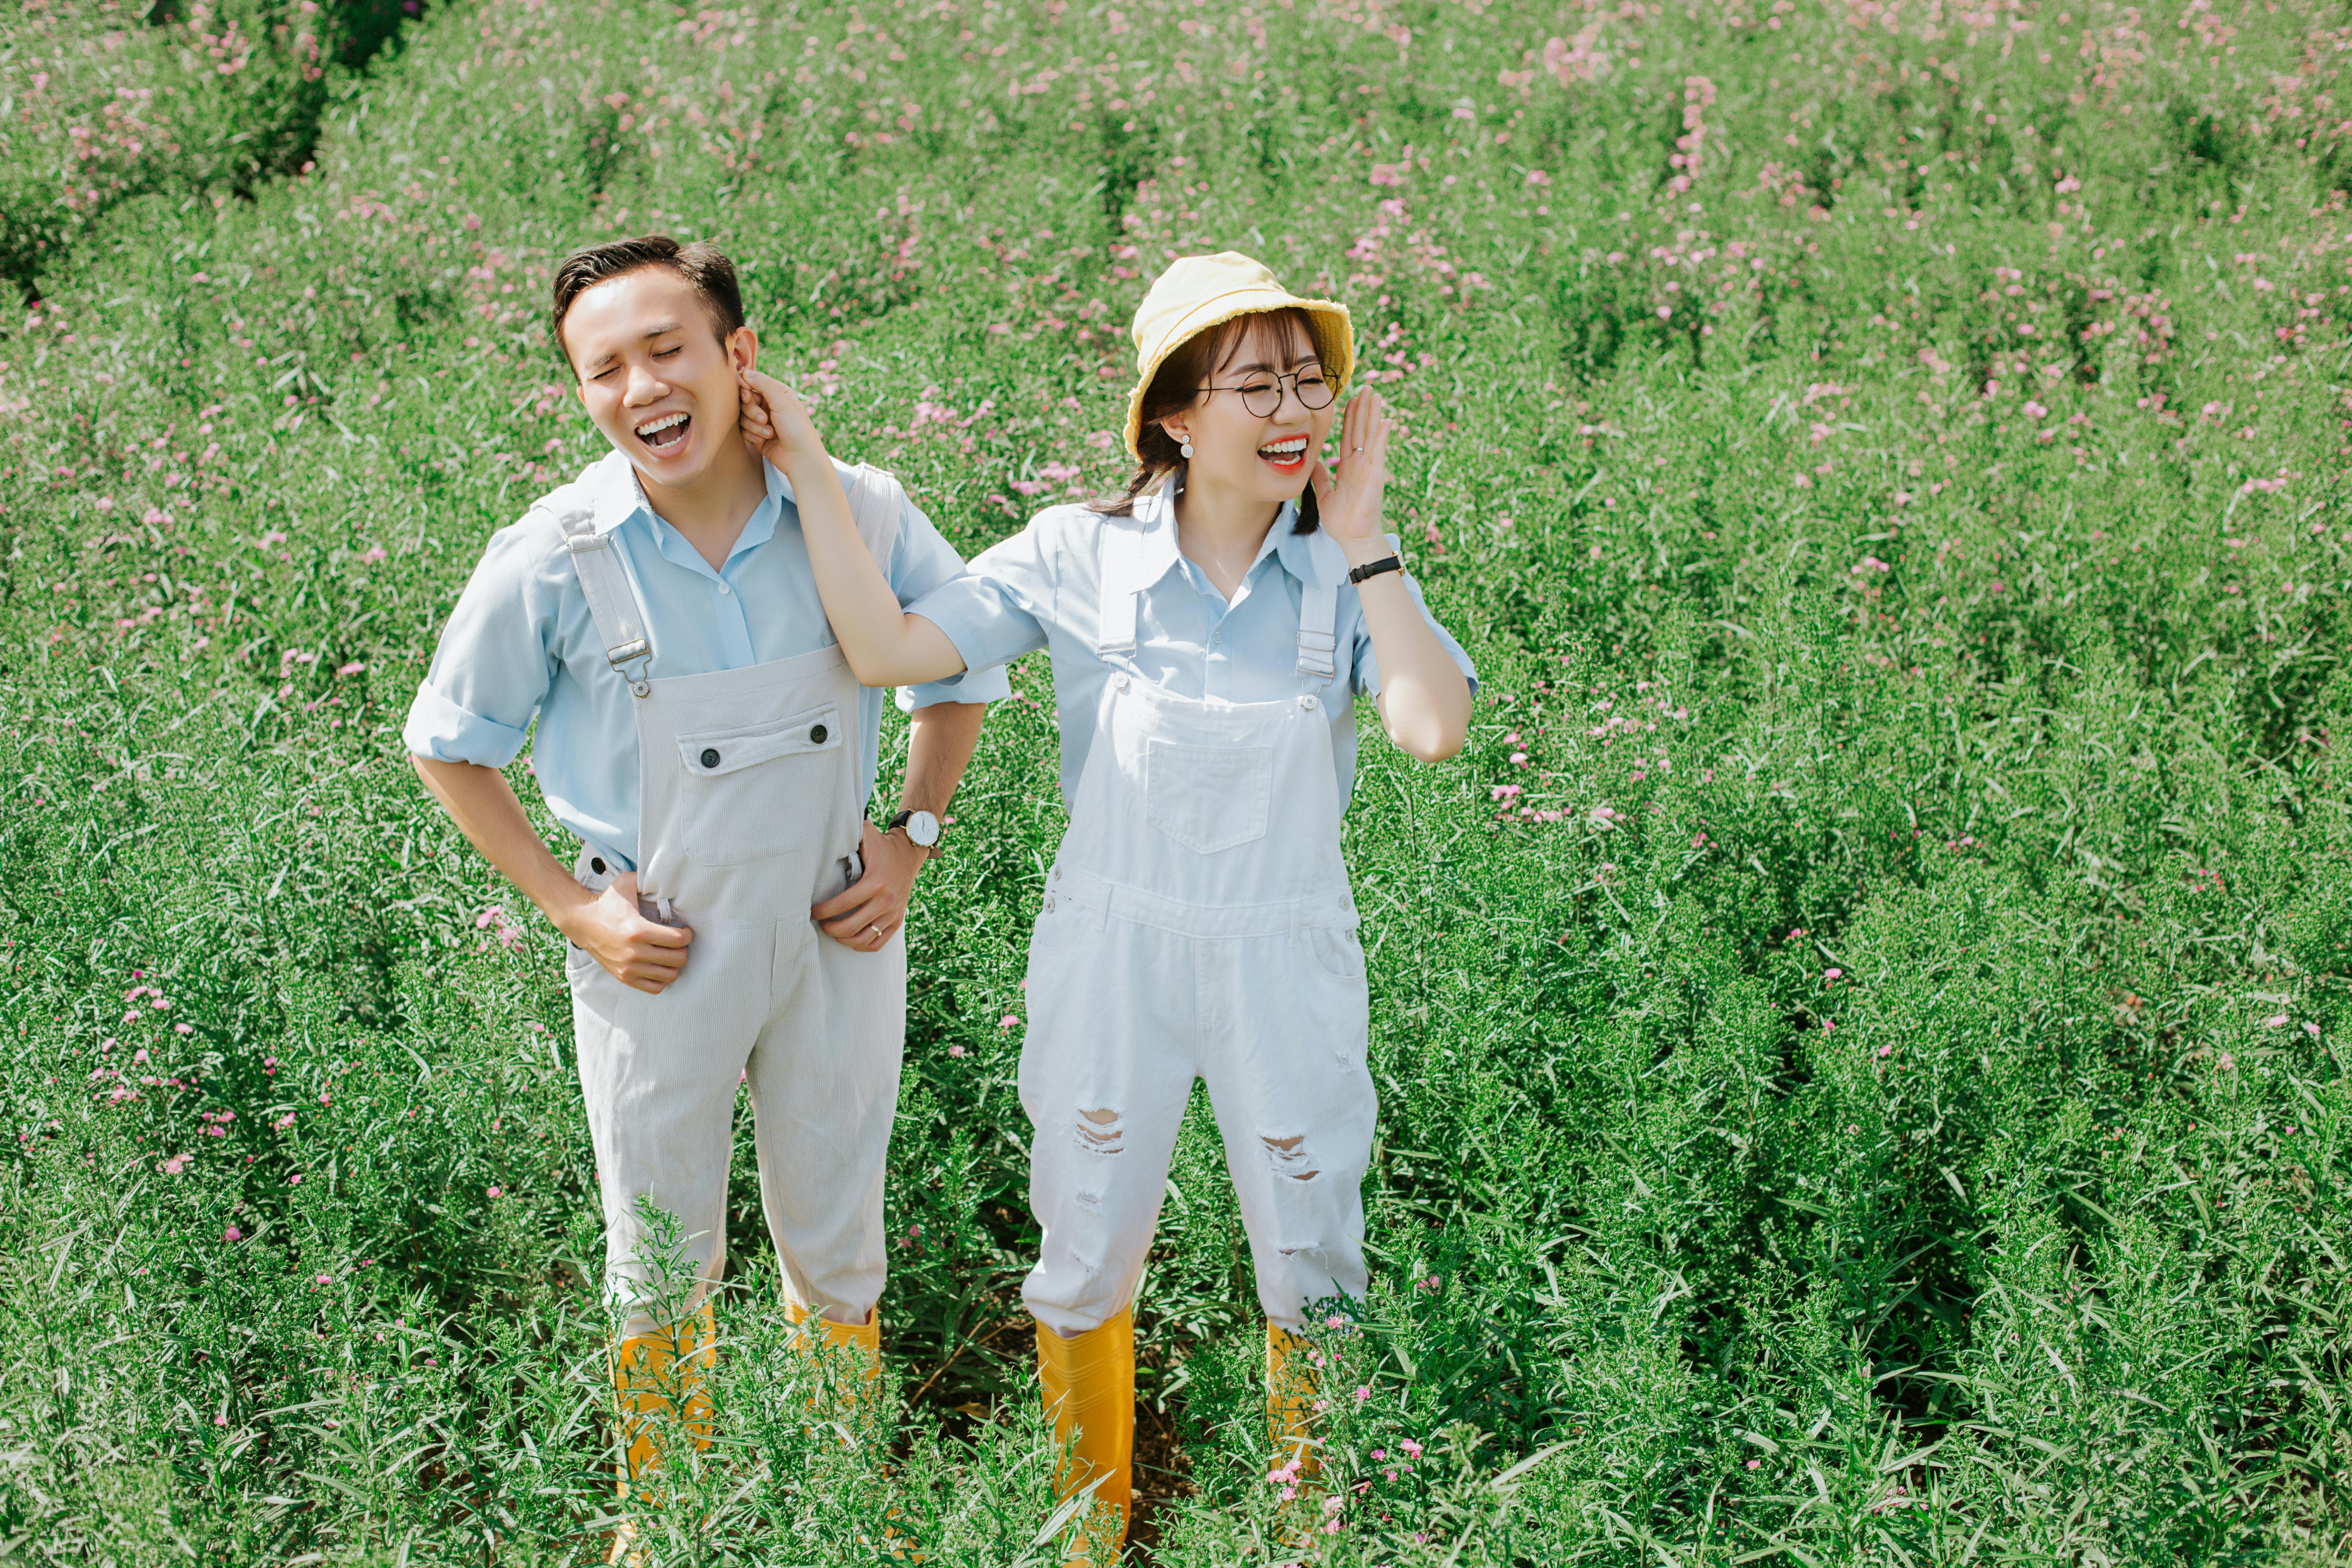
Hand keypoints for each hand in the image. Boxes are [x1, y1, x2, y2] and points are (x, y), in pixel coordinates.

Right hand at [560, 872, 692, 993]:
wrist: (581, 922)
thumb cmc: (607, 902)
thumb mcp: (626, 883)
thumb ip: (647, 878)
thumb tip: (666, 875)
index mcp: (638, 930)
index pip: (677, 940)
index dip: (687, 935)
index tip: (684, 930)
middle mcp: (634, 952)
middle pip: (677, 959)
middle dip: (683, 949)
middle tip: (679, 942)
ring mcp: (629, 967)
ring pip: (669, 975)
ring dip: (674, 965)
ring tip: (670, 954)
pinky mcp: (624, 977)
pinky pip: (654, 988)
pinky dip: (661, 979)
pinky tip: (659, 966)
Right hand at [736, 366, 828, 471]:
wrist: (800, 458)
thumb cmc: (797, 428)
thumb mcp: (782, 402)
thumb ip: (764, 385)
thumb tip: (745, 372)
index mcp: (777, 392)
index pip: (752, 382)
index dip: (745, 388)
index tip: (746, 396)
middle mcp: (768, 404)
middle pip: (744, 400)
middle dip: (752, 411)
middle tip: (764, 419)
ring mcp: (761, 420)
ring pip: (742, 416)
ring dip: (754, 425)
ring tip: (769, 433)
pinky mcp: (756, 434)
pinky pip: (743, 430)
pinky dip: (752, 435)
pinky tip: (764, 440)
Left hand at [812, 818, 920, 952]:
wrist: (910, 854)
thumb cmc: (883, 846)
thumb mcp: (867, 835)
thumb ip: (847, 834)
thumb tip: (823, 834)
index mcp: (875, 883)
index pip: (843, 904)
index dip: (823, 911)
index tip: (812, 912)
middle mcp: (885, 901)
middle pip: (851, 926)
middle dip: (830, 928)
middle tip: (821, 924)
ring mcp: (893, 913)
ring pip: (864, 939)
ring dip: (844, 939)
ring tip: (833, 932)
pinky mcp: (897, 921)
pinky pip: (878, 943)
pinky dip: (861, 945)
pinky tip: (850, 939)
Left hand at [1309, 387, 1391, 544]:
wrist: (1353, 538)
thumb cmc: (1341, 521)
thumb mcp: (1324, 494)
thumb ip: (1320, 477)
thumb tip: (1312, 462)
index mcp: (1348, 468)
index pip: (1348, 437)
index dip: (1349, 418)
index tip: (1349, 400)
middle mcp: (1360, 464)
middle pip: (1361, 430)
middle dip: (1363, 409)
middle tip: (1366, 388)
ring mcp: (1369, 468)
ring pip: (1371, 436)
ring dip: (1373, 415)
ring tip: (1376, 395)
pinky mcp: (1375, 475)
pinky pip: (1378, 452)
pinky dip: (1381, 436)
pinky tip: (1385, 420)